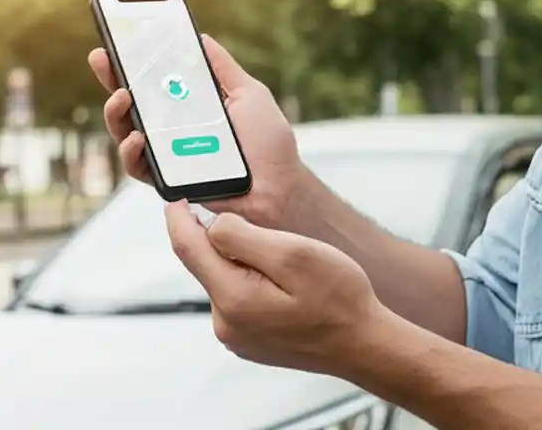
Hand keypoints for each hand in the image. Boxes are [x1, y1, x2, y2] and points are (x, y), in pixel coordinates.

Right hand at [88, 35, 321, 233]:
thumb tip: (201, 38)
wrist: (277, 186)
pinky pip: (137, 166)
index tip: (116, 40)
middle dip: (111, 78)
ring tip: (122, 97)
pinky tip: (137, 138)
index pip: (154, 80)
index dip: (132, 62)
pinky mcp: (166, 180)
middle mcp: (173, 128)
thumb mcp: (249, 94)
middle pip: (131, 102)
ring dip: (115, 113)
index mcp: (191, 105)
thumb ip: (224, 68)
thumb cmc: (268, 143)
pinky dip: (130, 151)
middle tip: (102, 59)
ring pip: (125, 132)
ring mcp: (167, 154)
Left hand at [166, 200, 387, 374]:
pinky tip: (288, 289)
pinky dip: (255, 284)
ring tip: (290, 270)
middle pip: (208, 263)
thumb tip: (210, 225)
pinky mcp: (249, 340)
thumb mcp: (293, 253)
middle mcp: (226, 323)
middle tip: (273, 235)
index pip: (188, 247)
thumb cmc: (339, 298)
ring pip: (225, 280)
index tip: (177, 197)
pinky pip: (239, 300)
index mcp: (233, 298)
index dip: (179, 217)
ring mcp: (236, 336)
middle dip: (228, 241)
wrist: (364, 344)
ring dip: (246, 264)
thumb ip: (242, 236)